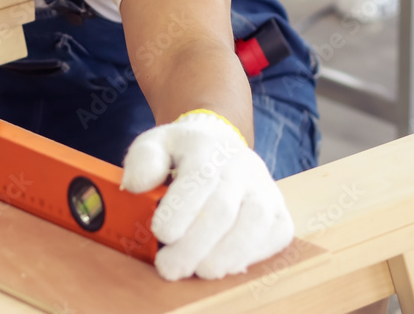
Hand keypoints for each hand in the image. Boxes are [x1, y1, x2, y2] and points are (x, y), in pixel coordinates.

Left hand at [121, 110, 293, 279]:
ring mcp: (264, 189)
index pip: (198, 178)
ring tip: (199, 271)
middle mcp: (241, 167)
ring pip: (255, 224)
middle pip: (223, 209)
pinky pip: (275, 235)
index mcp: (206, 147)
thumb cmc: (182, 152)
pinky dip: (253, 255)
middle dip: (194, 245)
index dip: (181, 210)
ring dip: (225, 254)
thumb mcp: (155, 143)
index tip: (160, 233)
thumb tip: (134, 185)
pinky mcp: (279, 211)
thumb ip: (142, 161)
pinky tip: (226, 266)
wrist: (220, 143)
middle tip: (169, 267)